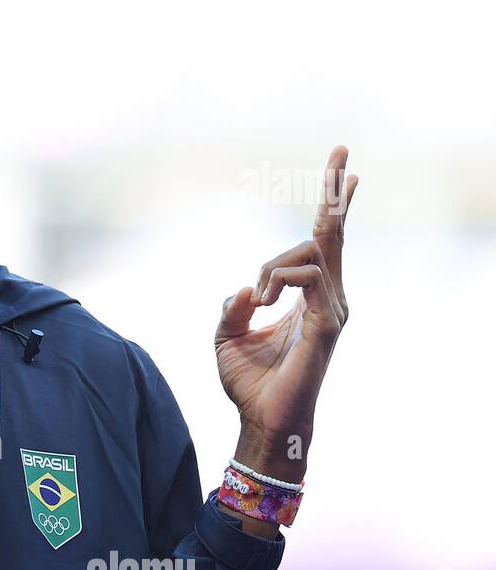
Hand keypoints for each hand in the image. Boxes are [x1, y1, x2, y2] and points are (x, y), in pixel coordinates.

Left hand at [215, 145, 358, 482]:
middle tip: (341, 150)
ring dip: (271, 270)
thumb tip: (244, 288)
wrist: (261, 419)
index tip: (344, 168)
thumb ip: (233, 308)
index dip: (332, 204)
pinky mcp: (328, 322)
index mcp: (307, 296)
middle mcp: (327, 296)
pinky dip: (277, 280)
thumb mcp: (226, 337)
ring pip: (309, 252)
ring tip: (257, 304)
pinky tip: (264, 301)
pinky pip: (307, 276)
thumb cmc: (247, 384)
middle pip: (331, 232)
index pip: (323, 241)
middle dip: (333, 191)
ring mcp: (332, 308)